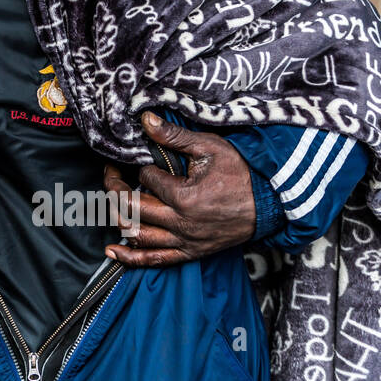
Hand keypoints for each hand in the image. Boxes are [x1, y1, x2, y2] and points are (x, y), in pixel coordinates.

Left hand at [101, 111, 255, 267]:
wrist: (271, 202)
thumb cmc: (242, 173)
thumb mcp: (209, 147)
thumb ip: (174, 136)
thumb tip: (145, 119)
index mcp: (184, 197)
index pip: (145, 179)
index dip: (138, 166)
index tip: (137, 159)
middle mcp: (181, 223)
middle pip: (133, 208)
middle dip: (115, 188)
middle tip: (111, 174)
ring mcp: (185, 241)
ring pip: (137, 234)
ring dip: (117, 218)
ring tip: (109, 201)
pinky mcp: (191, 253)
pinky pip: (155, 260)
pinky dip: (130, 258)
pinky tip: (112, 252)